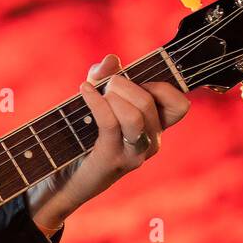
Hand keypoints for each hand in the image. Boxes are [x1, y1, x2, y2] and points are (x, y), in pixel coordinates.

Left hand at [25, 54, 190, 234]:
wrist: (63, 182)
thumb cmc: (82, 138)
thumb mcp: (95, 101)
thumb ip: (104, 77)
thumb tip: (111, 60)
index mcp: (155, 129)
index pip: (179, 105)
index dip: (161, 86)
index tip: (135, 81)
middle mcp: (151, 142)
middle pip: (150, 103)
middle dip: (125, 84)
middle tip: (106, 83)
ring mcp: (134, 154)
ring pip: (136, 115)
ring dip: (113, 95)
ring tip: (95, 90)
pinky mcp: (112, 159)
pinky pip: (110, 123)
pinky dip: (96, 101)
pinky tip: (84, 90)